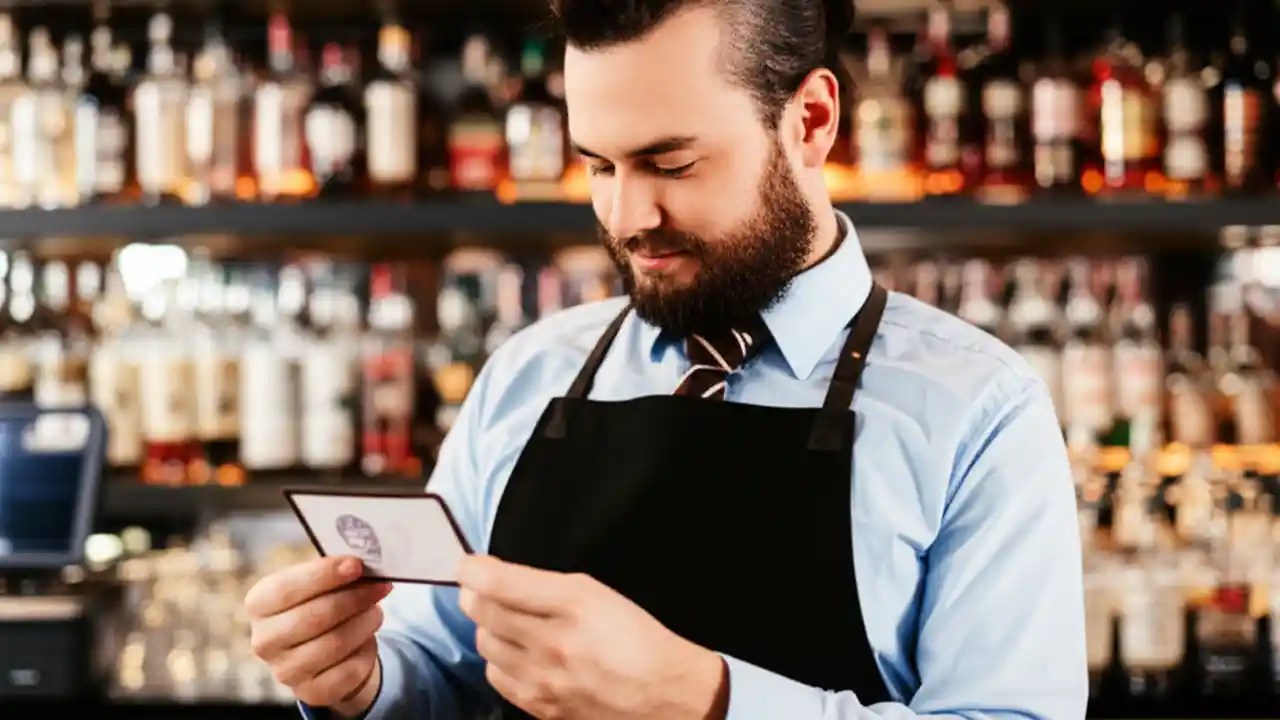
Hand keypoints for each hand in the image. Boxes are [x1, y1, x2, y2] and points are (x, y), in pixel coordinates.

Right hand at [244, 556, 391, 716]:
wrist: (323, 652)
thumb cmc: (319, 605)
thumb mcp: (318, 584)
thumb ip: (332, 572)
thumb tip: (361, 564)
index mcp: (259, 604)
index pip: (287, 588)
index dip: (324, 575)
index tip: (356, 565)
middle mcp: (264, 640)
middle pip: (315, 616)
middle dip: (354, 598)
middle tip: (380, 586)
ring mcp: (285, 671)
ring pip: (336, 642)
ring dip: (365, 622)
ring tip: (376, 610)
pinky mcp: (311, 692)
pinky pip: (349, 669)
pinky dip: (367, 650)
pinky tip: (367, 639)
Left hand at [457, 555, 728, 719]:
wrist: (664, 695)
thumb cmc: (635, 638)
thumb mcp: (597, 593)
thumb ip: (544, 584)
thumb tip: (494, 576)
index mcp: (574, 604)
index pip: (499, 583)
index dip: (473, 570)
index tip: (468, 565)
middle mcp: (553, 643)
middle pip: (482, 612)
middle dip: (475, 594)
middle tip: (482, 588)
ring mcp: (543, 679)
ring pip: (485, 643)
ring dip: (489, 627)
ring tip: (509, 621)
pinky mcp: (539, 706)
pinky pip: (495, 675)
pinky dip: (499, 660)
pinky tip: (519, 653)